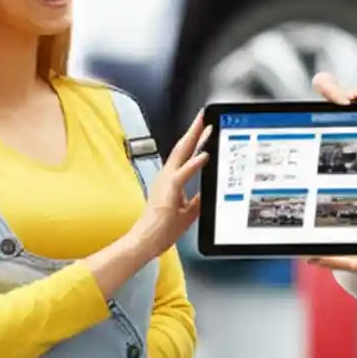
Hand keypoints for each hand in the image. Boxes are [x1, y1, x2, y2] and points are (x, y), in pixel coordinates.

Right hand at [128, 111, 210, 258]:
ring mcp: (166, 182)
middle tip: (203, 116)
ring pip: (181, 155)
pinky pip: (183, 174)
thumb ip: (198, 199)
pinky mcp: (168, 191)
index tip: (205, 128)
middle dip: (193, 130)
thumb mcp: (188, 212)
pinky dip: (194, 164)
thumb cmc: (162, 229)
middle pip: (182, 148)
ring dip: (194, 139)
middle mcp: (167, 176)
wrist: (147, 241)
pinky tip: (204, 155)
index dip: (195, 140)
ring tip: (205, 126)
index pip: (185, 154)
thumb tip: (209, 191)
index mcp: (170, 180)